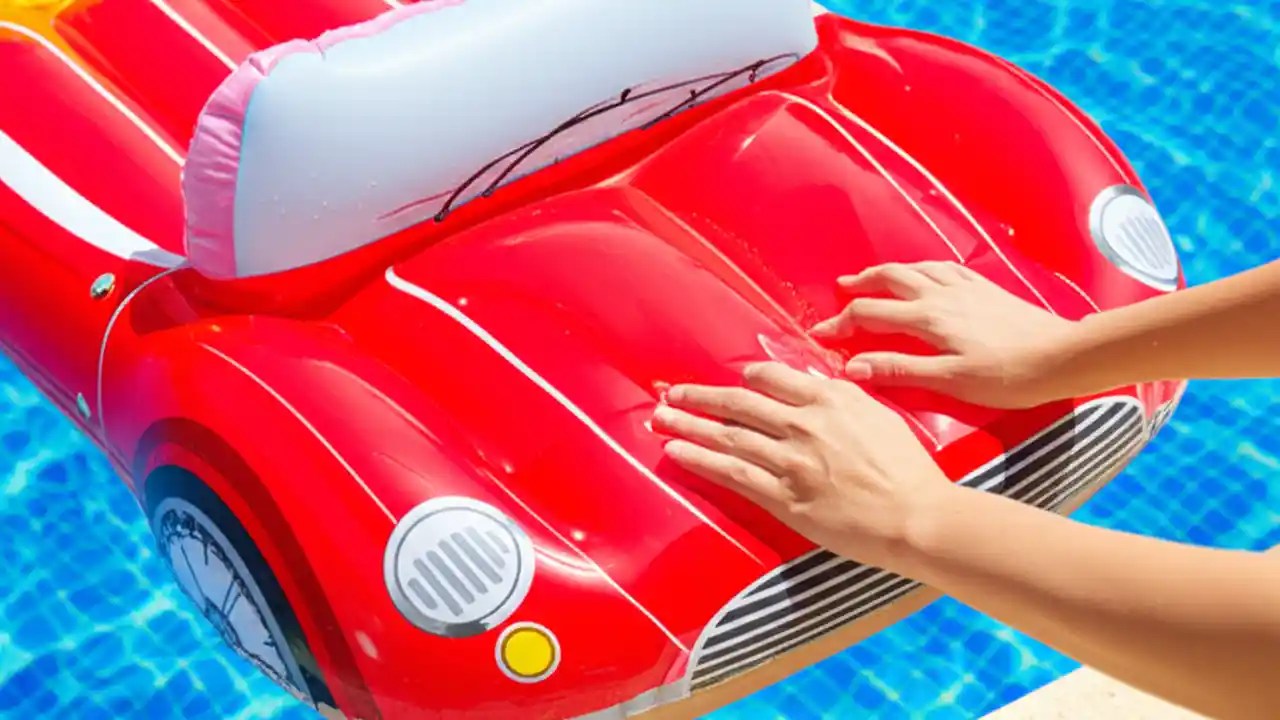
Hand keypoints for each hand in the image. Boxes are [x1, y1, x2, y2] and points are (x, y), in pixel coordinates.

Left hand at [651, 362, 952, 570]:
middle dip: (699, 396)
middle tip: (669, 393)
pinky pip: (731, 472)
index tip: (730, 381)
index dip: (744, 378)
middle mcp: (803, 423)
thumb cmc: (907, 468)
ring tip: (659, 418)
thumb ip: (842, 398)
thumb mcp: (878, 415)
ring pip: (726, 435)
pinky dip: (699, 460)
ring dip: (688, 425)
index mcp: (829, 398)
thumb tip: (815, 386)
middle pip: (738, 402)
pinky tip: (675, 452)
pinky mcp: (783, 496)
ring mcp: (789, 460)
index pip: (771, 377)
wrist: (915, 515)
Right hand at [810, 262, 1079, 408]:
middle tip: (841, 290)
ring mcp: (964, 287)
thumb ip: (899, 370)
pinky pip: (943, 267)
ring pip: (915, 269)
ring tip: (872, 276)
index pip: (870, 314)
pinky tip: (923, 272)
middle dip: (860, 284)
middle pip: (889, 279)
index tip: (820, 335)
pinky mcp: (985, 287)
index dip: (840, 324)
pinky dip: (922, 267)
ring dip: (888, 272)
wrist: (1062, 356)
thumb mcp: (950, 380)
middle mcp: (941, 295)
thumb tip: (853, 366)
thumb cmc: (1007, 375)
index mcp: (927, 319)